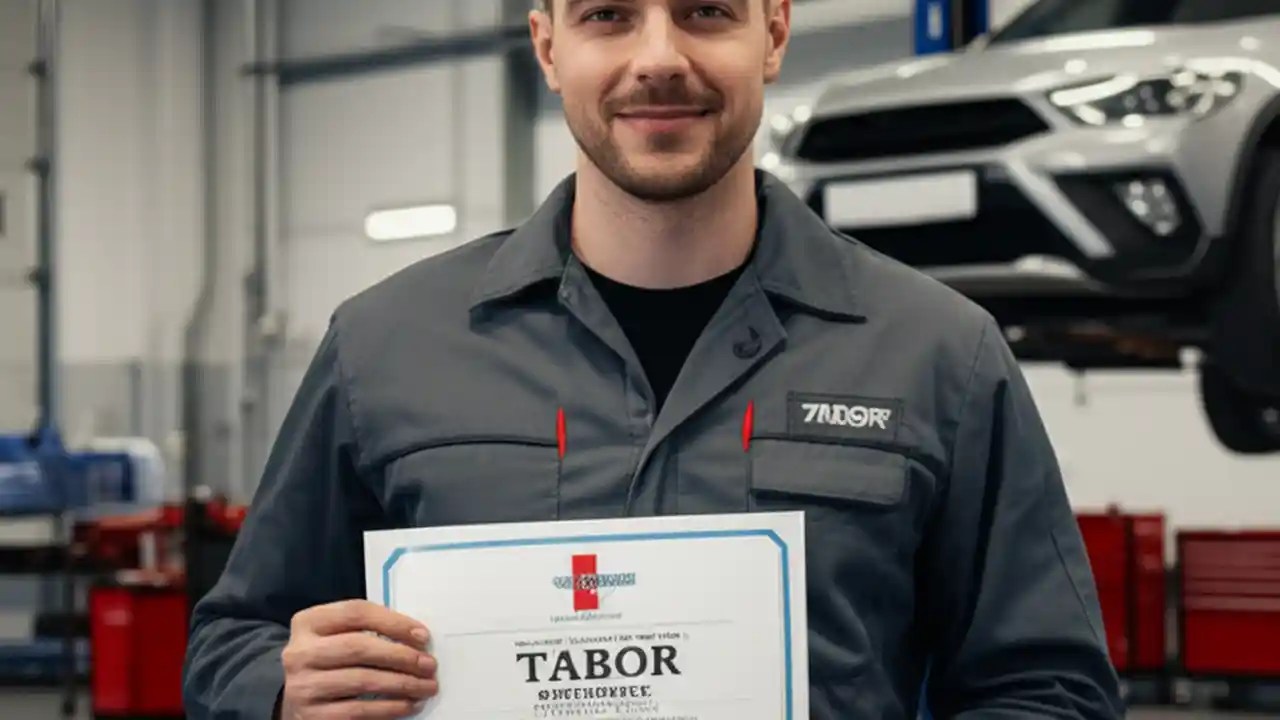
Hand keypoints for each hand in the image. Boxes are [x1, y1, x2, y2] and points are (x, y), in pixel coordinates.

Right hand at [278, 599, 437, 719]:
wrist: (297, 696)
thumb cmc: (329, 659)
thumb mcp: (337, 635)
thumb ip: (367, 629)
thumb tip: (416, 638)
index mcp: (308, 623)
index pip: (356, 613)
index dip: (394, 622)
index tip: (423, 635)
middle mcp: (300, 653)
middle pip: (359, 647)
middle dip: (401, 656)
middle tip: (429, 664)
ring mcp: (303, 686)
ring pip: (362, 680)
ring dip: (403, 684)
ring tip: (426, 686)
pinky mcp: (312, 716)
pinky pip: (359, 710)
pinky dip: (390, 708)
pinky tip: (408, 704)